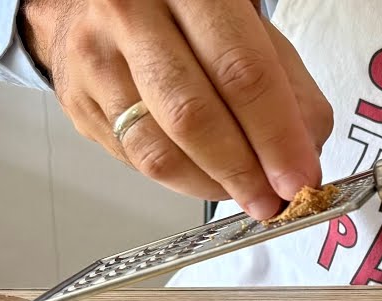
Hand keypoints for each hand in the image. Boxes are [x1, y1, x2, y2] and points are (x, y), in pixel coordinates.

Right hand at [18, 0, 332, 219]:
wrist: (92, 0)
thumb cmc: (180, 10)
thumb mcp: (243, 20)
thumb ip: (281, 79)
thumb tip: (303, 150)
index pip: (240, 72)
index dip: (276, 136)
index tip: (300, 177)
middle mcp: (129, 15)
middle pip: (193, 116)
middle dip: (243, 171)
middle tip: (274, 200)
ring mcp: (94, 60)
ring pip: (158, 150)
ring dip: (212, 186)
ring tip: (245, 194)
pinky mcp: (77, 102)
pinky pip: (136, 161)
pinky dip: (182, 181)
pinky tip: (208, 178)